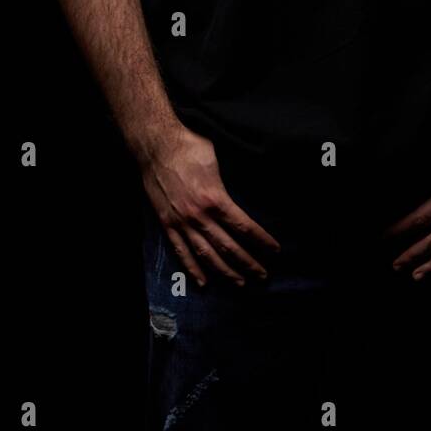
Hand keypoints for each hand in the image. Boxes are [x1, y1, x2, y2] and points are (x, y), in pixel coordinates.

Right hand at [140, 125, 281, 287]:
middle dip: (248, 263)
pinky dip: (192, 268)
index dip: (261, 240)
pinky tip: (203, 282)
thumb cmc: (189, 147)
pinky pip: (181, 251)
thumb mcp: (216, 160)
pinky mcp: (167, 224)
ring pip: (206, 255)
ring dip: (224, 272)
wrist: (155, 146)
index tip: (275, 250)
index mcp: (215, 199)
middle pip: (228, 246)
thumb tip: (239, 191)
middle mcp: (199, 216)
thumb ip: (227, 182)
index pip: (243, 226)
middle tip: (263, 275)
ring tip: (240, 283)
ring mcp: (181, 222)